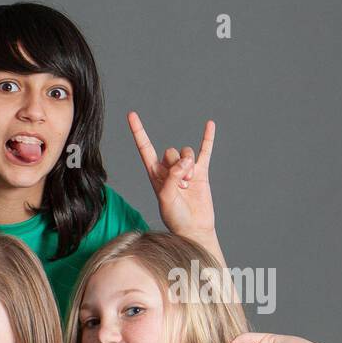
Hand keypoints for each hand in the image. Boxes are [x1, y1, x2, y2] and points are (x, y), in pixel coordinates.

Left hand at [128, 112, 216, 245]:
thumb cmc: (175, 218)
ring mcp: (185, 170)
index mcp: (154, 175)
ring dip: (188, 167)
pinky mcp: (201, 172)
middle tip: (180, 185)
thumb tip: (184, 162)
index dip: (138, 131)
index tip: (132, 114)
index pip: (145, 148)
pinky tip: (209, 124)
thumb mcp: (166, 199)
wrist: (193, 228)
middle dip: (177, 166)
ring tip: (188, 184)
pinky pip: (205, 150)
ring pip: (186, 152)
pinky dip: (207, 138)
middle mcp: (168, 169)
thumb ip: (171, 178)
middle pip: (170, 151)